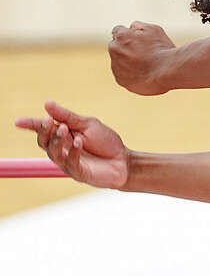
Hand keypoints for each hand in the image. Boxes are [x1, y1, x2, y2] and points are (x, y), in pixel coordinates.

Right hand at [15, 101, 130, 188]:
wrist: (125, 161)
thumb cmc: (106, 142)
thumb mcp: (88, 124)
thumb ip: (67, 116)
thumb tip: (46, 103)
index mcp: (63, 136)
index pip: (43, 130)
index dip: (31, 125)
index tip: (18, 121)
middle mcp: (62, 150)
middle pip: (44, 142)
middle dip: (44, 131)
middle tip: (49, 121)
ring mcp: (68, 162)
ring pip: (53, 153)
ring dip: (57, 140)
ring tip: (65, 130)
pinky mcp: (78, 173)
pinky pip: (70, 163)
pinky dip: (73, 151)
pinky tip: (79, 142)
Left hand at [108, 21, 175, 94]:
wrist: (168, 71)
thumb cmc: (163, 49)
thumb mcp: (154, 30)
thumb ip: (139, 26)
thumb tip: (131, 27)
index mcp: (121, 36)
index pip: (118, 31)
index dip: (129, 36)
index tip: (138, 41)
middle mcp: (114, 49)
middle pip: (116, 47)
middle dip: (126, 49)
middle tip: (144, 54)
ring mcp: (116, 66)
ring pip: (119, 62)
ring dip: (128, 63)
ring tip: (147, 67)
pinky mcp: (121, 80)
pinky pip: (124, 76)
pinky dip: (132, 76)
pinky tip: (145, 75)